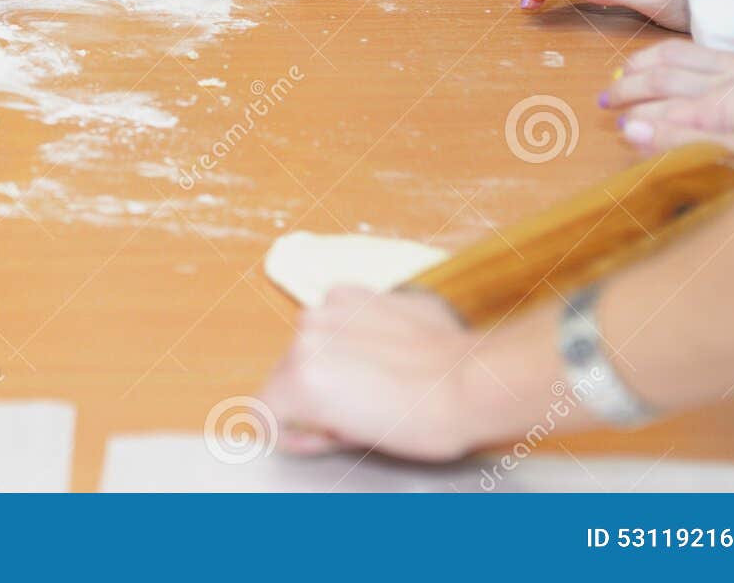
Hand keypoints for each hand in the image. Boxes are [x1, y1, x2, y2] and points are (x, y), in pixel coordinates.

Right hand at [259, 289, 480, 461]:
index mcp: (300, 379)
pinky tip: (378, 348)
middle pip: (283, 374)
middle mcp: (306, 336)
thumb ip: (312, 426)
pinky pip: (332, 317)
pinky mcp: (352, 291)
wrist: (471, 379)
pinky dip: (345, 332)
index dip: (290, 429)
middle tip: (353, 410)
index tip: (320, 433)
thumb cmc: (422, 419)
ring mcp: (329, 308)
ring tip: (371, 376)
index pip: (262, 410)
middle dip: (309, 393)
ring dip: (327, 359)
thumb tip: (299, 421)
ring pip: (308, 344)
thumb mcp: (354, 441)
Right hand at [599, 40, 733, 172]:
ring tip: (619, 77)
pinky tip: (656, 64)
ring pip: (677, 54)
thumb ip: (682, 144)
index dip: (635, 115)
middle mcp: (733, 73)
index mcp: (729, 98)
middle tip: (602, 101)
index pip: (663, 104)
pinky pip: (696, 49)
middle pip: (665, 72)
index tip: (612, 126)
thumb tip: (629, 130)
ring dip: (644, 64)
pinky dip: (667, 55)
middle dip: (630, 86)